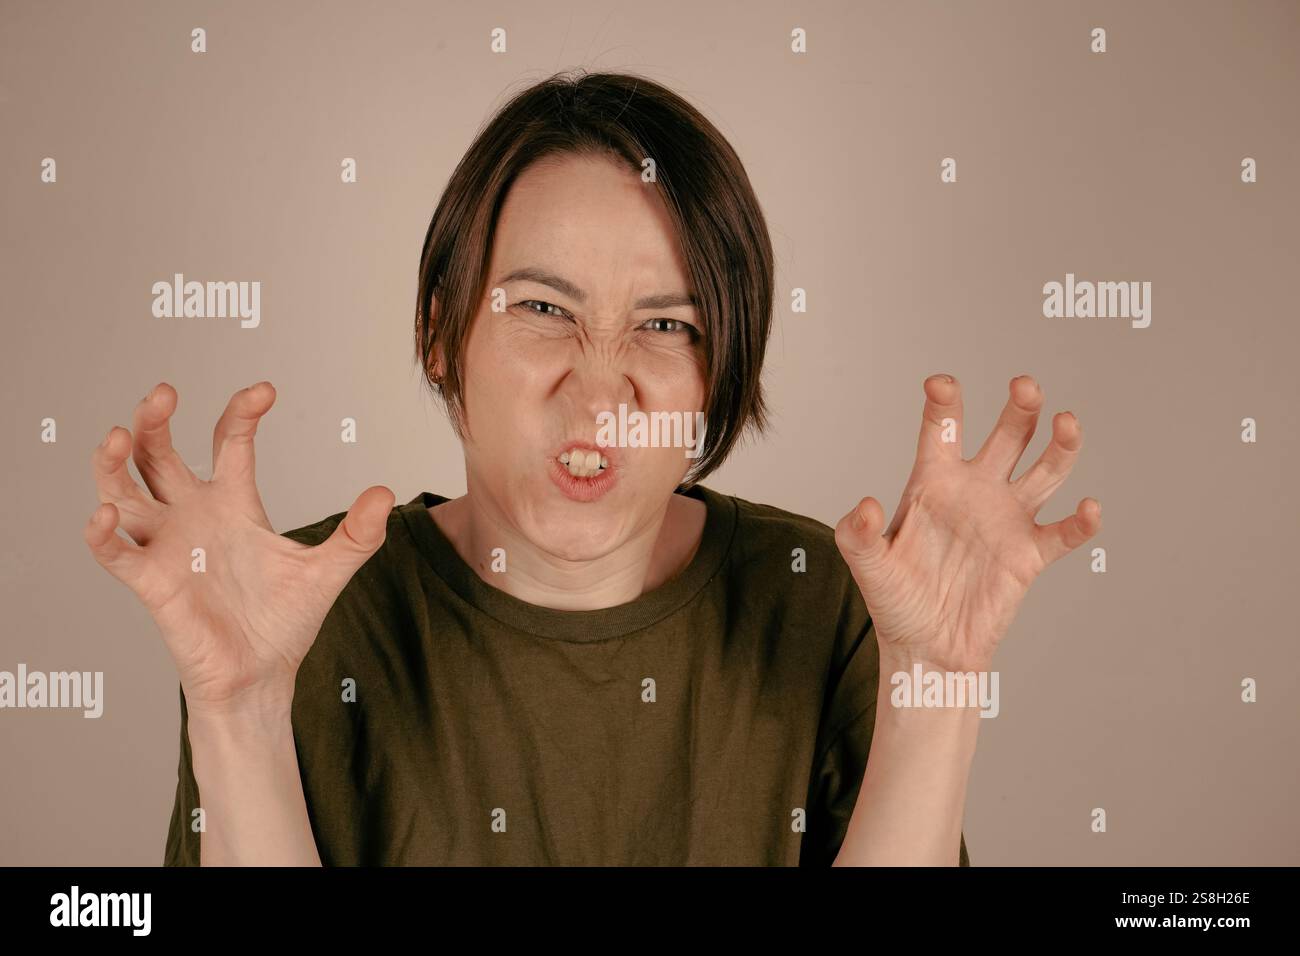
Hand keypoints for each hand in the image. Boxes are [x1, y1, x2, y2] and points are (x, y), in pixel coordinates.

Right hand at [83, 382, 393, 716]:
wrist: (262, 677)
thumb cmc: (284, 622)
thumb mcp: (327, 571)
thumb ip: (356, 535)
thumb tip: (386, 494)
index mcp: (234, 503)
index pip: (228, 442)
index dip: (242, 413)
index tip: (265, 390)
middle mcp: (193, 516)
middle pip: (158, 454)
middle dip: (153, 419)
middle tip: (164, 393)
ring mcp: (168, 546)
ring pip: (121, 491)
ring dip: (113, 463)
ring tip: (120, 435)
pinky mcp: (151, 583)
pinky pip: (114, 553)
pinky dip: (102, 533)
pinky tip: (106, 514)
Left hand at [833, 374, 1100, 672]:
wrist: (925, 648)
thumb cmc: (894, 601)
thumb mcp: (867, 566)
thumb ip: (856, 535)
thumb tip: (862, 505)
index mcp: (934, 482)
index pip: (943, 430)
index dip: (944, 404)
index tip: (942, 384)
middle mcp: (976, 490)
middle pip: (1008, 435)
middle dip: (1019, 408)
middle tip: (1024, 386)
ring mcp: (1006, 518)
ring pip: (1045, 470)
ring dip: (1060, 446)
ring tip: (1067, 422)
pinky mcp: (1029, 553)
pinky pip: (1063, 532)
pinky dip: (1080, 521)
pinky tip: (1088, 509)